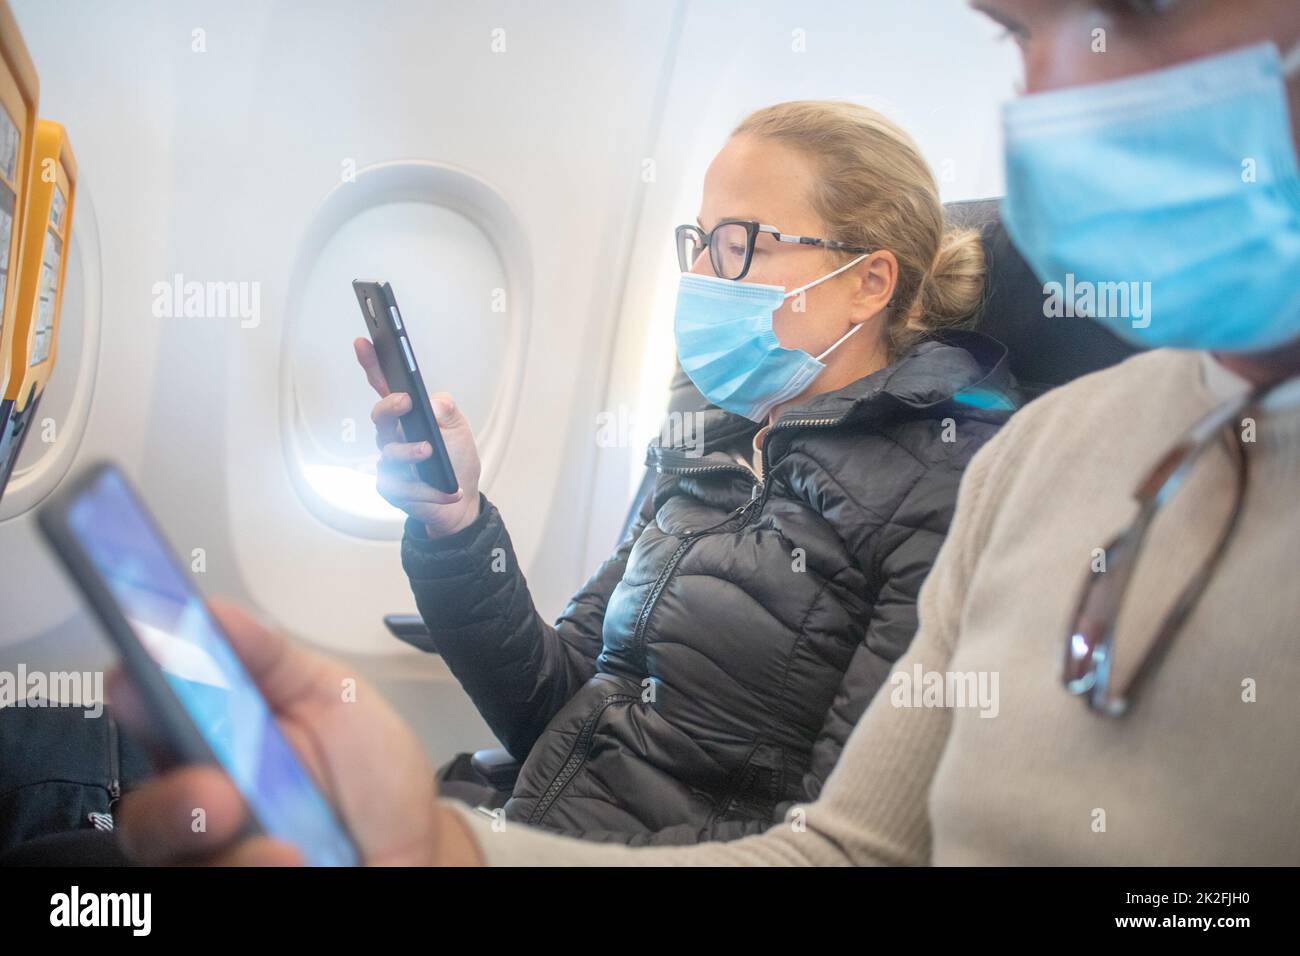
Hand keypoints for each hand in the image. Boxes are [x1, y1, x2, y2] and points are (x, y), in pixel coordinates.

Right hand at [109, 599, 482, 865]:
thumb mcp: (332, 696)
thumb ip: (270, 659)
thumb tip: (209, 612)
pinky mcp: (237, 890)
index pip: (145, 716)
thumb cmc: (365, 770)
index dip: (133, 696)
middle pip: (144, 811)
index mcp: (207, 738)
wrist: (416, 842)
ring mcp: (216, 858)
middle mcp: (197, 805)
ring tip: (287, 852)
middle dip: (172, 803)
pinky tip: (298, 865)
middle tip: (222, 797)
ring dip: (231, 856)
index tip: (139, 680)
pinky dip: (258, 875)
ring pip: (178, 865)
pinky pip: (217, 887)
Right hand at [354, 338, 482, 537]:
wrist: (461, 500)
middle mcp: (394, 435)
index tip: (364, 341)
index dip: (371, 363)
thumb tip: (431, 403)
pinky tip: (448, 489)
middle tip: (406, 401)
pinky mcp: (392, 487)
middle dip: (390, 406)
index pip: (384, 385)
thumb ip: (446, 409)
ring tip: (430, 451)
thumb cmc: (455, 459)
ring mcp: (390, 461)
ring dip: (410, 452)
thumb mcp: (458, 427)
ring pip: (389, 452)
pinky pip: (400, 486)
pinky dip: (428, 489)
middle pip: (380, 415)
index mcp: (408, 414)